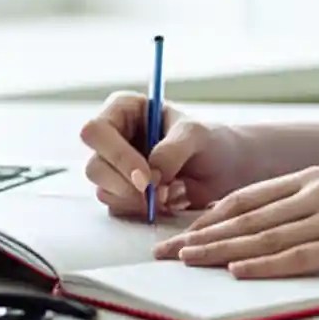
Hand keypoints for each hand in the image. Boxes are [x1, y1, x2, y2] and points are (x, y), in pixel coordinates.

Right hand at [79, 92, 243, 217]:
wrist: (224, 169)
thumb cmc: (209, 141)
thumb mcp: (197, 135)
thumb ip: (173, 150)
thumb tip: (151, 175)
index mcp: (123, 109)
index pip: (96, 131)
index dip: (116, 156)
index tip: (146, 177)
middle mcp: (112, 137)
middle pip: (94, 166)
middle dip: (125, 186)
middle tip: (158, 195)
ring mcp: (114, 167)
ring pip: (103, 190)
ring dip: (135, 200)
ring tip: (170, 194)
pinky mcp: (121, 191)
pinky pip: (117, 207)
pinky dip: (140, 209)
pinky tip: (166, 201)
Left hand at [153, 166, 318, 278]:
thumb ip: (302, 206)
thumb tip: (256, 227)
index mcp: (314, 177)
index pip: (249, 197)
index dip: (211, 217)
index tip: (182, 233)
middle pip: (249, 217)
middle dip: (203, 235)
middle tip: (169, 251)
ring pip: (265, 236)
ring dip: (222, 250)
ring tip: (190, 260)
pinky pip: (298, 257)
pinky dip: (265, 265)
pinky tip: (239, 270)